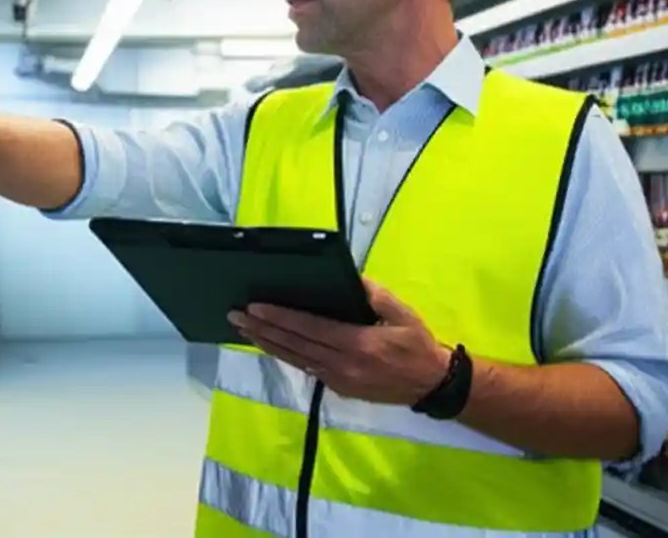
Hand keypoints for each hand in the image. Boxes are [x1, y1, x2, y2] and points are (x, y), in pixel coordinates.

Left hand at [227, 278, 451, 405]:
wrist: (432, 385)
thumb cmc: (417, 345)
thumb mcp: (402, 313)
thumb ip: (374, 295)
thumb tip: (349, 279)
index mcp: (357, 344)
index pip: (309, 328)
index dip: (280, 318)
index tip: (256, 307)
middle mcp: (342, 365)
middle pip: (294, 345)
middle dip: (262, 329)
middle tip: (235, 315)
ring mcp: (338, 379)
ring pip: (294, 359)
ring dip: (266, 344)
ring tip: (243, 330)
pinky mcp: (338, 388)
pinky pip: (305, 369)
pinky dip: (284, 356)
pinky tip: (268, 346)